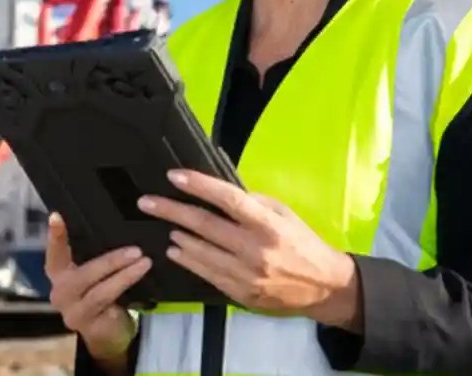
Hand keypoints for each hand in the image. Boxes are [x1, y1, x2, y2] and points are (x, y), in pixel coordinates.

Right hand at [44, 211, 150, 363]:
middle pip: (82, 275)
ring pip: (100, 291)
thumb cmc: (100, 295)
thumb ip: (94, 257)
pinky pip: (110, 305)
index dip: (55, 236)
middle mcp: (60, 292)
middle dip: (110, 261)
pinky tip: (139, 278)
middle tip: (135, 250)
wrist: (105, 335)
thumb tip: (116, 227)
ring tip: (144, 262)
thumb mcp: (93, 275)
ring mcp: (74, 312)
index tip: (56, 216)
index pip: (54, 253)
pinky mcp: (90, 326)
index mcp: (58, 274)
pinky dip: (126, 289)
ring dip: (124, 276)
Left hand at [137, 169, 362, 330]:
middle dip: (172, 211)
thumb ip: (254, 203)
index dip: (199, 186)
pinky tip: (176, 250)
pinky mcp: (240, 294)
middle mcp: (254, 249)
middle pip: (205, 226)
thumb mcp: (285, 214)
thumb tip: (220, 193)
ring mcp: (245, 274)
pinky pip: (207, 274)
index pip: (228, 199)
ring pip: (200, 252)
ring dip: (178, 236)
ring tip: (164, 225)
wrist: (324, 287)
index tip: (175, 177)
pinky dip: (188, 260)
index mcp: (268, 224)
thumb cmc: (303, 244)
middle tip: (147, 202)